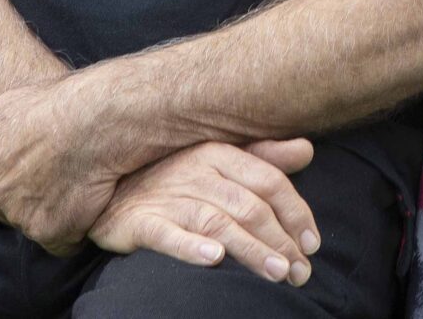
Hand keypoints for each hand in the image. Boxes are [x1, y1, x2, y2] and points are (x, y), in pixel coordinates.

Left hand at [0, 73, 123, 254]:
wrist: (96, 119)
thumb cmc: (54, 105)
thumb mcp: (6, 106)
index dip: (2, 188)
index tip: (26, 178)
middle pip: (6, 214)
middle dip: (26, 202)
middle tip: (55, 178)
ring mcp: (20, 218)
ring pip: (36, 227)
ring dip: (53, 214)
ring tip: (77, 183)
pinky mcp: (51, 233)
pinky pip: (64, 243)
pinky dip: (76, 230)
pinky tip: (91, 203)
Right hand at [88, 139, 320, 284]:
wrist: (110, 189)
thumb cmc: (175, 177)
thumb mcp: (218, 160)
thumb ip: (263, 158)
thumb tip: (307, 149)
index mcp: (220, 154)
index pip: (269, 182)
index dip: (296, 213)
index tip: (313, 245)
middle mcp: (198, 172)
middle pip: (249, 206)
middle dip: (280, 241)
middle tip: (300, 273)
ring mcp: (169, 197)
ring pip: (218, 222)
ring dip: (251, 249)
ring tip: (276, 273)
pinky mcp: (141, 222)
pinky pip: (168, 235)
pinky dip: (192, 246)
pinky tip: (214, 259)